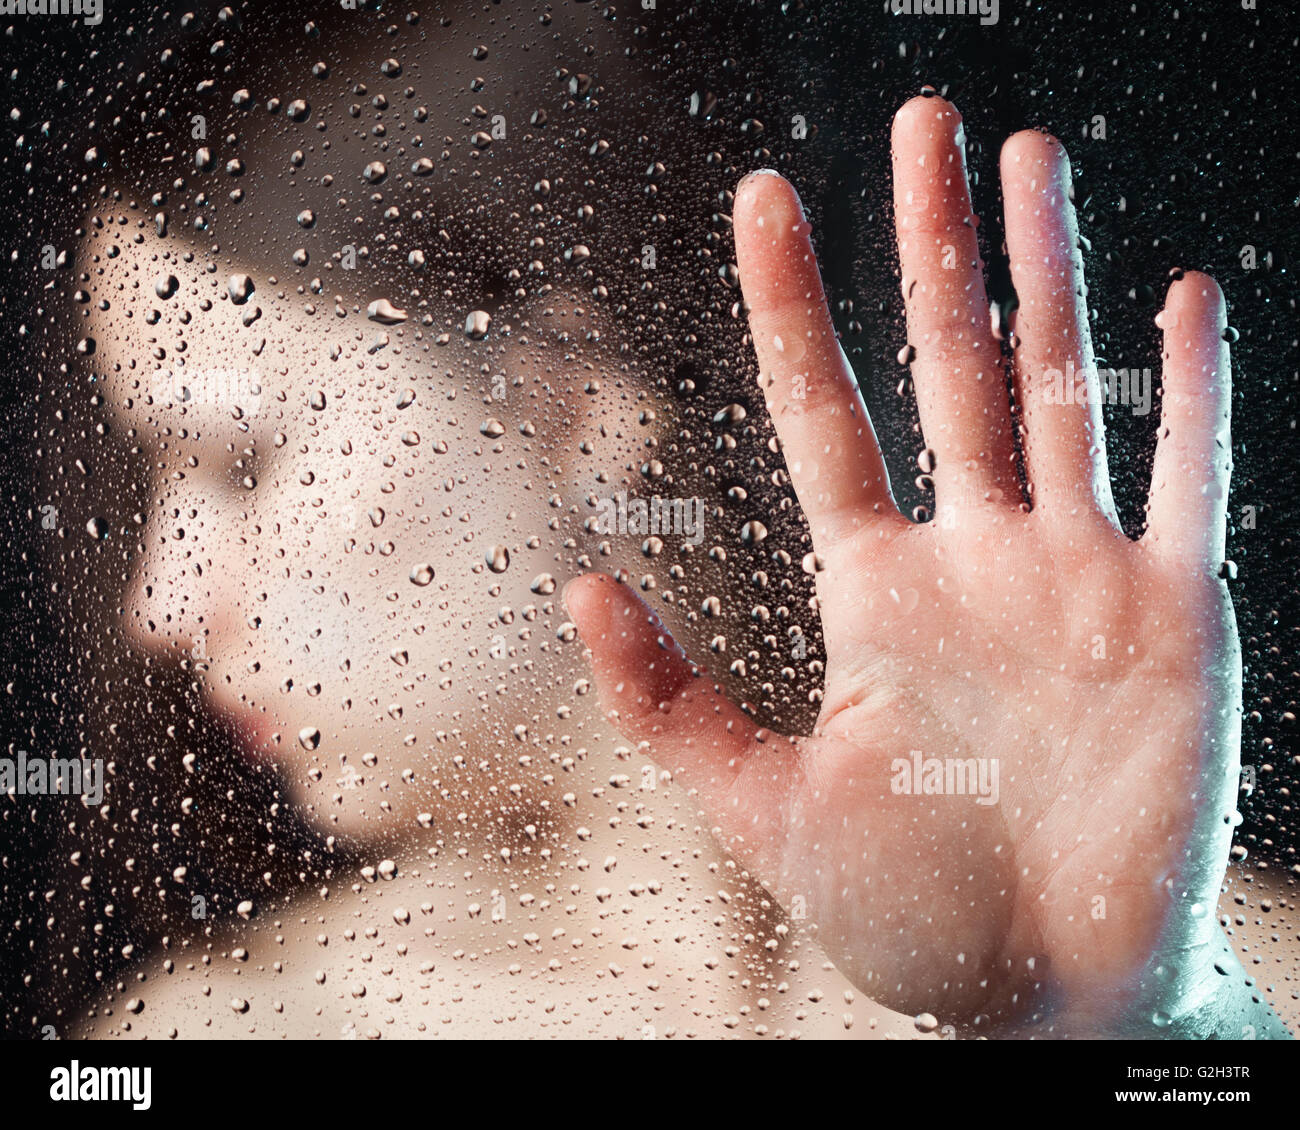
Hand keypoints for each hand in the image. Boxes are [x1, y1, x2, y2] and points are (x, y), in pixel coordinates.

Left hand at [566, 95, 1285, 1037]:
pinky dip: (1188, 393)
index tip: (761, 201)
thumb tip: (579, 585)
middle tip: (919, 125)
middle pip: (948, 364)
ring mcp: (1076, 574)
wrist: (1044, 988)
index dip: (791, 306)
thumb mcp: (762, 807)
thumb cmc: (909, 916)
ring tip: (1032, 159)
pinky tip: (1181, 300)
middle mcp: (976, 559)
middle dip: (932, 244)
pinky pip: (1187, 480)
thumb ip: (668, 702)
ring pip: (1061, 388)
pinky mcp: (1172, 615)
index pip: (823, 412)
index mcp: (877, 590)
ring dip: (1049, 273)